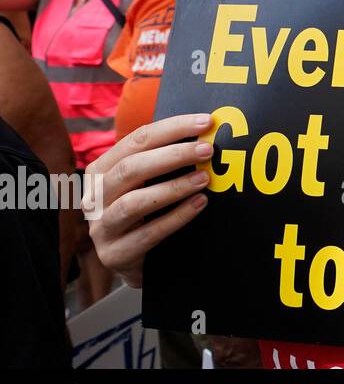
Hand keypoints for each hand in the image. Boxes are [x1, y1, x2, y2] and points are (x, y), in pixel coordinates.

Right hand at [85, 113, 215, 287]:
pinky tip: (199, 204)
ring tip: (204, 179)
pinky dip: (177, 217)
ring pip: (133, 202)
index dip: (172, 128)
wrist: (139, 261)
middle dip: (173, 155)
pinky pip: (148, 234)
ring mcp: (101, 228)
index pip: (135, 140)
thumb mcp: (149, 182)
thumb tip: (207, 131)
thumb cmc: (148, 211)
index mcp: (101, 171)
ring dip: (173, 188)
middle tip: (207, 150)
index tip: (205, 122)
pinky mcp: (114, 254)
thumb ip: (165, 160)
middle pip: (131, 168)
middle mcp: (94, 197)